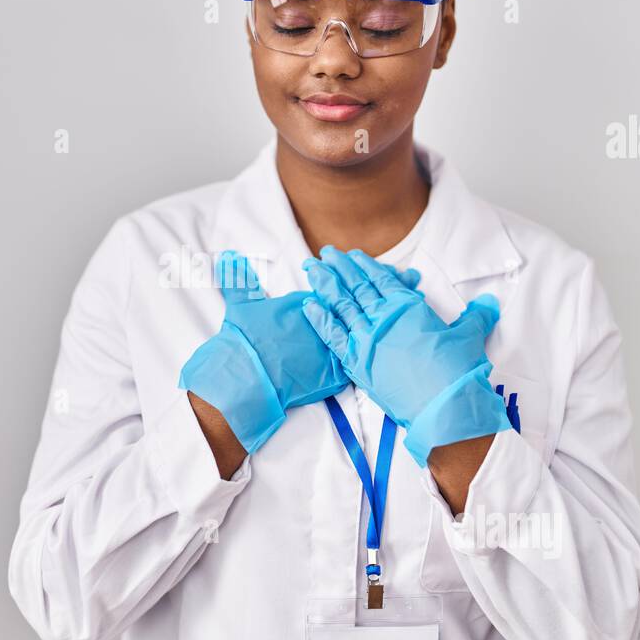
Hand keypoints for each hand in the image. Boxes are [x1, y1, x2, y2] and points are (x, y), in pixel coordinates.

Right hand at [179, 250, 420, 454]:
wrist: (246, 381)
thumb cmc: (243, 345)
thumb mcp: (240, 308)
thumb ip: (239, 282)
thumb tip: (227, 258)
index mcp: (307, 305)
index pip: (341, 286)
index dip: (361, 275)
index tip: (376, 266)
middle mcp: (325, 325)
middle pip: (362, 304)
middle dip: (388, 289)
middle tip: (410, 279)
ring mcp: (331, 349)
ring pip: (368, 330)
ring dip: (392, 317)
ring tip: (413, 305)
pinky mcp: (332, 373)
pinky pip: (361, 362)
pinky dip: (381, 352)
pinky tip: (399, 346)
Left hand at [301, 245, 511, 466]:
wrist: (446, 406)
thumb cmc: (459, 371)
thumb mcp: (470, 336)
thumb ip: (475, 317)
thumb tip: (488, 303)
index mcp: (409, 308)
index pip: (381, 280)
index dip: (365, 266)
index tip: (351, 255)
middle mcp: (384, 319)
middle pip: (357, 288)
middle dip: (339, 268)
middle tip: (325, 253)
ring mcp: (368, 340)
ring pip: (341, 306)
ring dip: (325, 285)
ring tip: (312, 269)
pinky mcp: (358, 363)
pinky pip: (333, 336)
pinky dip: (320, 319)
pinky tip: (309, 305)